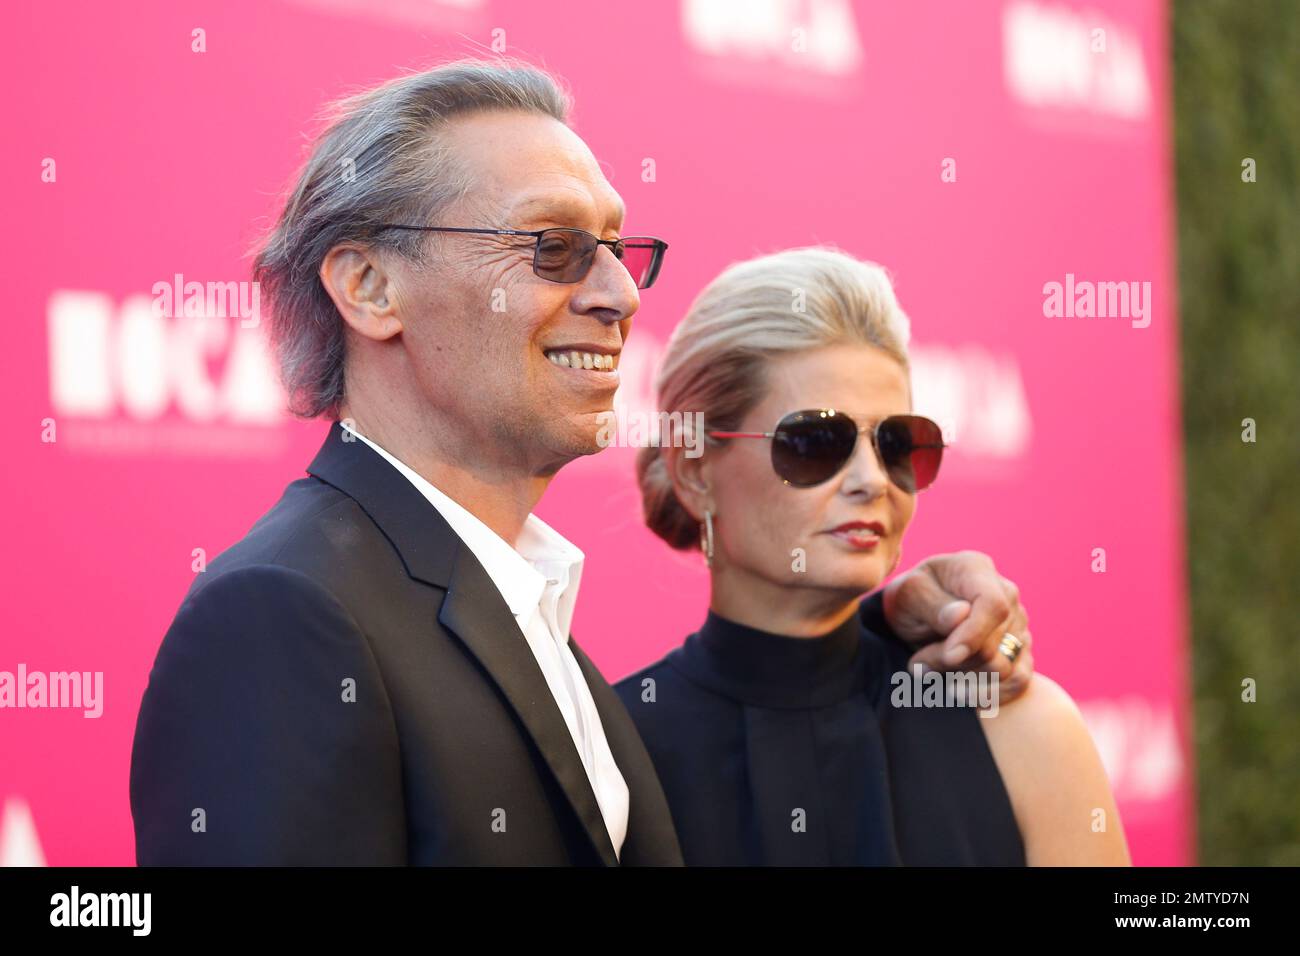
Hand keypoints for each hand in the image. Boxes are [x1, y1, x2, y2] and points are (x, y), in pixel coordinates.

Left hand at [881, 550, 1032, 703]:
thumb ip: (932, 605)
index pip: (993, 604)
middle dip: (951, 661)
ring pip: (1003, 667)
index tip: (948, 656)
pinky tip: (956, 688)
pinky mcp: (1021, 650)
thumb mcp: (908, 596)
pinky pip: (1016, 682)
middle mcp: (1006, 593)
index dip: (974, 635)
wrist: (916, 616)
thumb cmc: (910, 600)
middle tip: (917, 663)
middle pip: (993, 644)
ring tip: (930, 669)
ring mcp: (1018, 622)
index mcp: (975, 569)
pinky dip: (984, 692)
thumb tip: (962, 614)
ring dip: (961, 678)